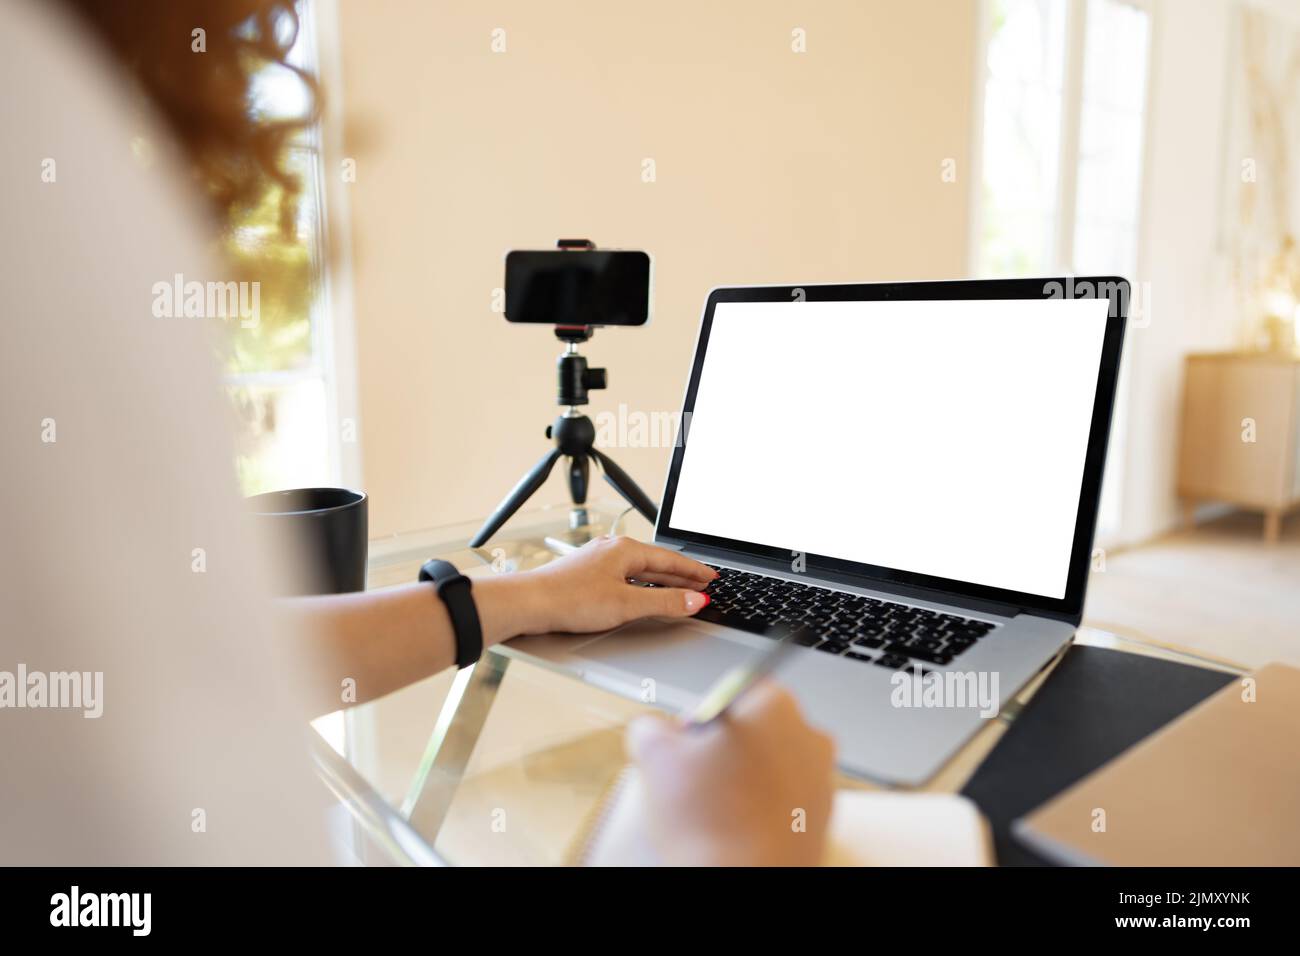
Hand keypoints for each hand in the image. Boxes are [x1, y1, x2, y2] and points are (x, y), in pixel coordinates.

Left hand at [516, 535, 716, 634]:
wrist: (528, 603)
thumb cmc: (570, 599)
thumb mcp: (626, 604)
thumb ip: (664, 603)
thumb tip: (695, 600)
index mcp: (625, 549)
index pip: (671, 560)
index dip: (695, 571)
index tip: (712, 578)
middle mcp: (612, 549)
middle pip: (656, 562)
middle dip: (682, 575)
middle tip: (703, 584)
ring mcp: (598, 560)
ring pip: (640, 569)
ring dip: (662, 581)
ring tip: (679, 590)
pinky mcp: (587, 573)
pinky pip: (625, 575)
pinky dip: (642, 584)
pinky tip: (642, 593)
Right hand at [626, 682, 835, 865]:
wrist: (743, 883)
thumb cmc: (708, 823)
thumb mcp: (654, 757)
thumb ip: (650, 727)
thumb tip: (652, 731)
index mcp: (774, 706)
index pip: (731, 691)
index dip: (700, 718)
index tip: (686, 743)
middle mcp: (808, 735)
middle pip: (754, 728)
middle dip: (722, 749)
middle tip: (692, 778)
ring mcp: (821, 779)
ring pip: (768, 766)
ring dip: (741, 780)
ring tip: (712, 810)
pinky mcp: (822, 818)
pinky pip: (782, 800)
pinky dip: (759, 809)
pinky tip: (732, 828)